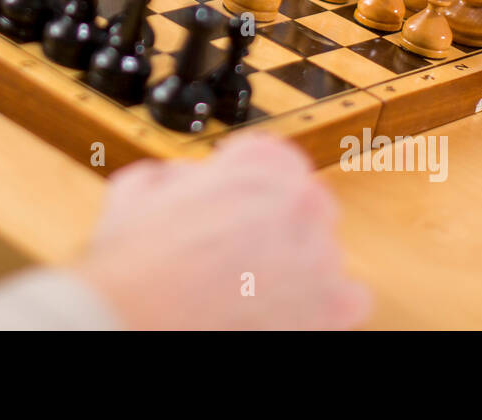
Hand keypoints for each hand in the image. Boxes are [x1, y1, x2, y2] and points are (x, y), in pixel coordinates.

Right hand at [73, 134, 369, 329]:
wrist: (131, 326)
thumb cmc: (132, 270)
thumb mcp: (134, 194)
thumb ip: (173, 176)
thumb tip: (188, 180)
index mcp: (252, 168)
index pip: (276, 156)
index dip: (251, 177)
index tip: (240, 194)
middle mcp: (293, 205)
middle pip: (307, 200)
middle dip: (279, 219)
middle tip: (244, 244)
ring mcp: (315, 257)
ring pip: (325, 248)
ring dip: (298, 262)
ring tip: (256, 283)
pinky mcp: (326, 309)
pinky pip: (350, 296)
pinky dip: (325, 305)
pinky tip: (289, 310)